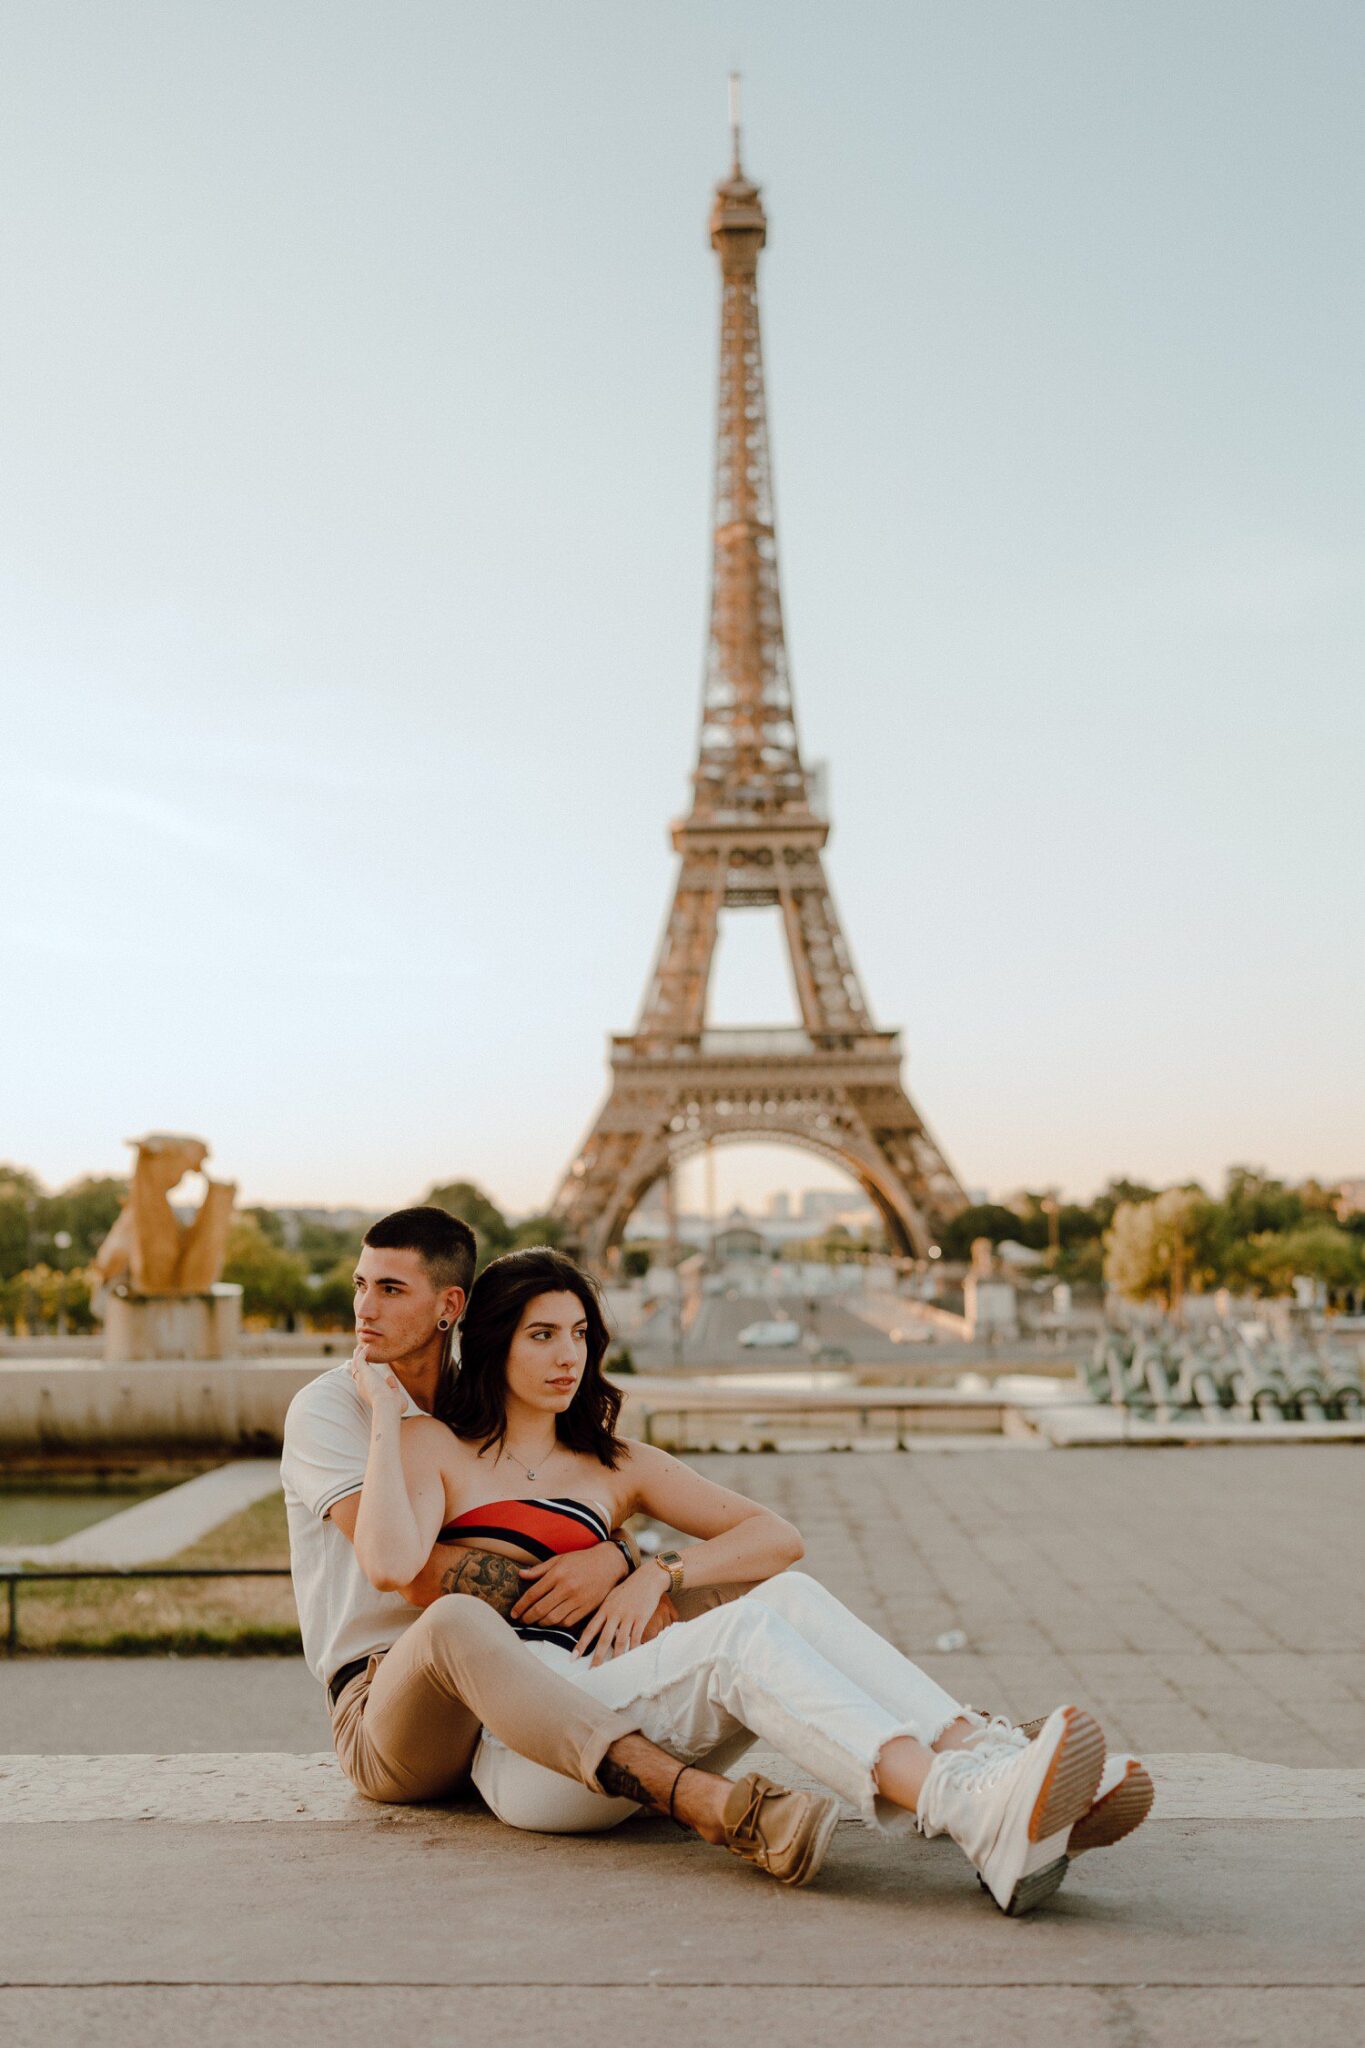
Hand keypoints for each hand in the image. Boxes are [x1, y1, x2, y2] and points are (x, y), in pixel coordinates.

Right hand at [349, 1344, 403, 1415]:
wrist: (388, 1406)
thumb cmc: (394, 1406)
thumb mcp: (395, 1396)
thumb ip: (392, 1387)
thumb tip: (390, 1378)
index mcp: (368, 1394)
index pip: (364, 1382)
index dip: (364, 1375)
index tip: (366, 1368)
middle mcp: (362, 1386)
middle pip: (356, 1372)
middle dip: (357, 1363)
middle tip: (357, 1354)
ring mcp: (362, 1379)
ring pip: (356, 1364)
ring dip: (357, 1355)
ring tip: (359, 1347)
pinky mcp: (364, 1372)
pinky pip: (360, 1359)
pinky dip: (362, 1353)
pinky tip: (367, 1346)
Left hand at [512, 1542, 628, 1627]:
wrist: (608, 1564)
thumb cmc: (581, 1560)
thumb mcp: (560, 1559)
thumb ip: (540, 1569)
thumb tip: (521, 1574)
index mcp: (558, 1573)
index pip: (533, 1594)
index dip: (520, 1606)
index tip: (514, 1613)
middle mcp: (567, 1587)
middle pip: (540, 1609)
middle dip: (527, 1617)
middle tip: (522, 1620)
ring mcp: (577, 1599)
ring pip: (552, 1618)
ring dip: (540, 1623)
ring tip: (535, 1621)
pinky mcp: (586, 1608)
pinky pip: (567, 1622)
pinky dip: (556, 1624)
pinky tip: (551, 1621)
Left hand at [575, 1560, 671, 1664]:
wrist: (647, 1577)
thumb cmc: (629, 1588)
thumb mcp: (612, 1597)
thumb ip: (604, 1612)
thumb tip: (595, 1627)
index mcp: (605, 1608)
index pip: (590, 1629)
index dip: (581, 1644)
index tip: (573, 1657)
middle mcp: (614, 1613)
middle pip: (604, 1639)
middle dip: (597, 1656)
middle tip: (592, 1671)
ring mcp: (628, 1616)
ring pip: (620, 1641)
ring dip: (615, 1657)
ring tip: (612, 1669)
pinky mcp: (641, 1618)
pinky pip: (636, 1637)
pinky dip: (634, 1648)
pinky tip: (631, 1657)